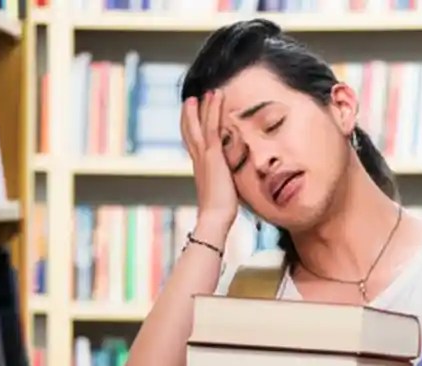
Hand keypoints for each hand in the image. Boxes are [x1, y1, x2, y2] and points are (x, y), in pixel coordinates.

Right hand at [180, 91, 238, 239]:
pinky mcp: (213, 153)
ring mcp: (204, 155)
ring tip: (207, 92)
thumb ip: (225, 185)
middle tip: (191, 99)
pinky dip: (212, 109)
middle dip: (190, 115)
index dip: (191, 130)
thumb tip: (232, 188)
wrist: (214, 218)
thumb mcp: (223, 193)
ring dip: (203, 107)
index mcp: (201, 168)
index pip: (193, 145)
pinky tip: (216, 96)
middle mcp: (199, 159)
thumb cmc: (220, 212)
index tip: (192, 119)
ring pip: (200, 124)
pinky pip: (211, 126)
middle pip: (190, 131)